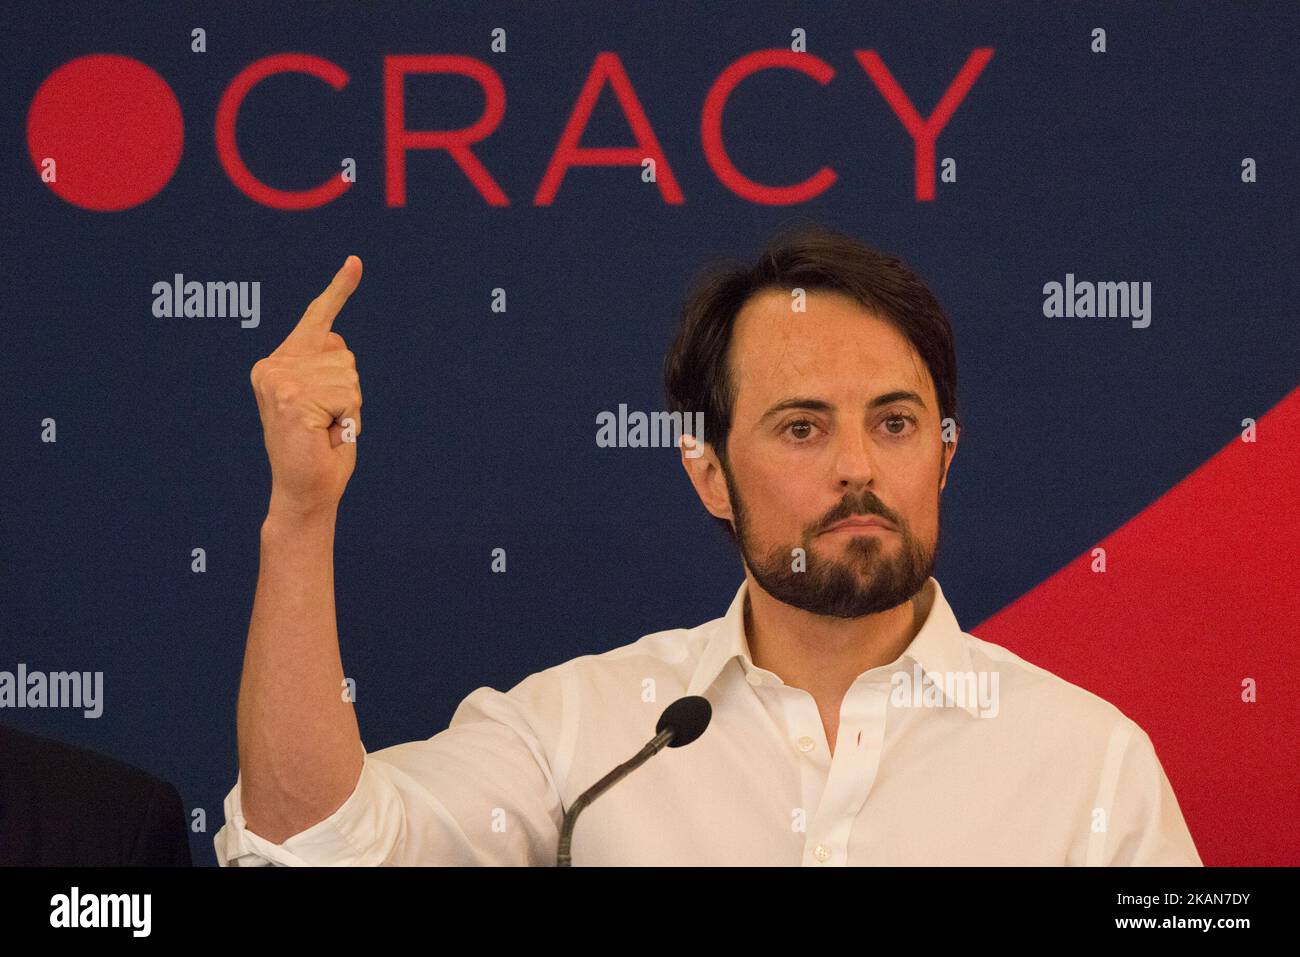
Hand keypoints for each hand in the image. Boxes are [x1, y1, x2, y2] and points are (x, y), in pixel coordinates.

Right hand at [249, 256, 363, 519]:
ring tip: (325, 431)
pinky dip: (347, 418)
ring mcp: (279, 379)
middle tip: (327, 424)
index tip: (356, 262)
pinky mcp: (290, 395)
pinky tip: (324, 434)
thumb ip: (325, 369)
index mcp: (276, 365)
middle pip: (343, 354)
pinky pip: (347, 394)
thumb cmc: (319, 454)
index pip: (316, 319)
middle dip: (348, 393)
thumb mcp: (325, 402)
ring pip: (348, 374)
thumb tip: (335, 341)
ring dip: (348, 409)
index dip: (339, 290)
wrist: (304, 493)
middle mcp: (272, 366)